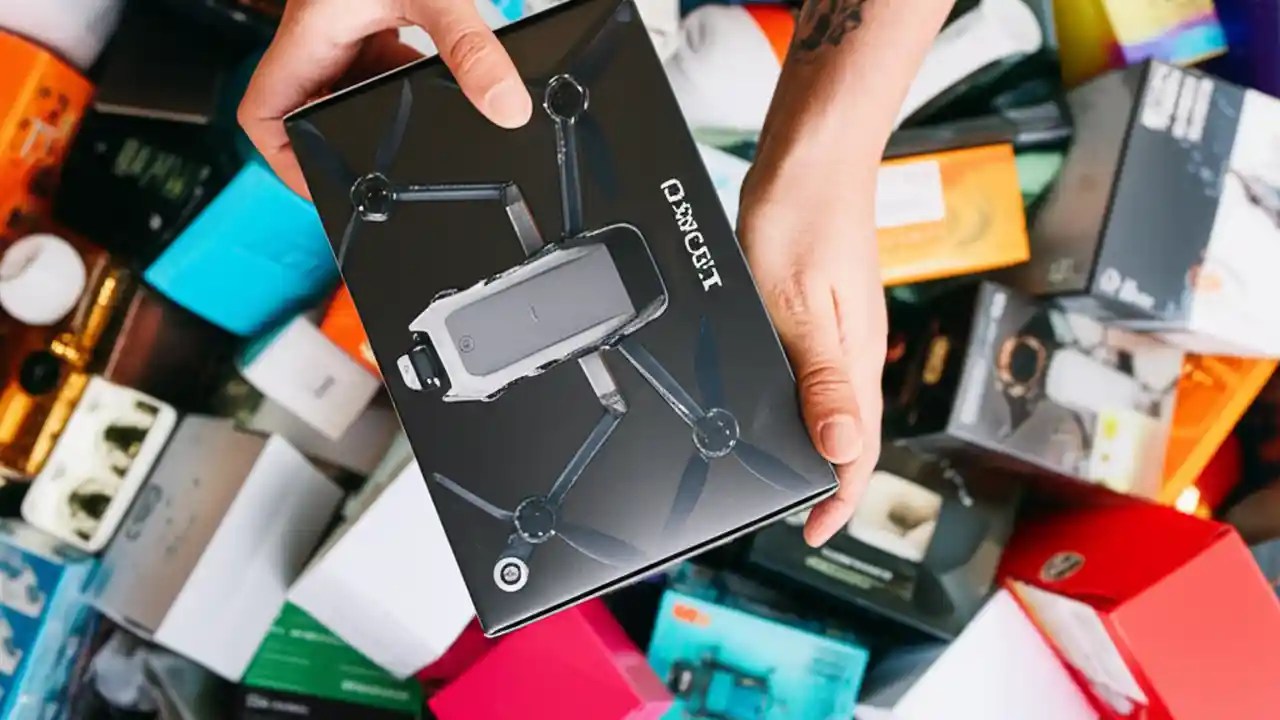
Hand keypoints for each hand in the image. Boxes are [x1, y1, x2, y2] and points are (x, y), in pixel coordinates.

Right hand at [239, 0, 532, 196]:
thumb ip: (471, 48)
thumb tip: (504, 106)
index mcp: (310, 36)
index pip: (262, 116)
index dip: (282, 161)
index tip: (320, 184)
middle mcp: (322, 39)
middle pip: (313, 112)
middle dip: (351, 140)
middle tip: (394, 167)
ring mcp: (348, 29)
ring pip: (353, 89)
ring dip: (389, 109)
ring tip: (426, 128)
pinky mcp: (375, 19)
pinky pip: (382, 63)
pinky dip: (412, 79)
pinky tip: (446, 80)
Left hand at [739, 151, 885, 546]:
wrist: (813, 158)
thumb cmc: (803, 219)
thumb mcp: (800, 307)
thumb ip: (821, 380)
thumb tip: (841, 449)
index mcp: (855, 361)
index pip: (858, 450)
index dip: (838, 499)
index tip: (814, 532)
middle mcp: (857, 353)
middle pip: (853, 436)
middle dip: (831, 483)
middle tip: (799, 513)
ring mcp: (846, 332)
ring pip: (840, 409)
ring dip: (823, 448)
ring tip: (794, 475)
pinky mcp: (829, 312)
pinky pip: (826, 377)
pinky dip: (811, 408)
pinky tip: (790, 406)